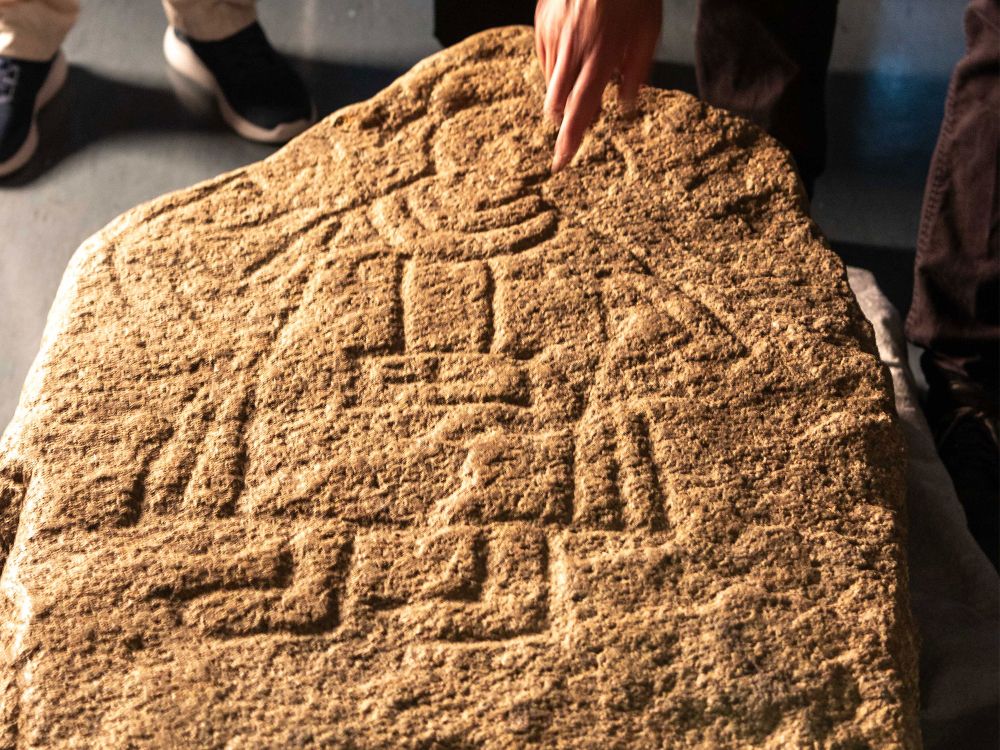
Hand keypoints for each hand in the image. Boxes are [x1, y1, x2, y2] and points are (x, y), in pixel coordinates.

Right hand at [535, 0, 661, 171]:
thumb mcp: (648, 31)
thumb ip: (637, 72)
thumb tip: (624, 106)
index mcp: (599, 56)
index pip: (579, 111)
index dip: (570, 140)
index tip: (560, 164)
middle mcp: (570, 49)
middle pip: (557, 103)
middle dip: (565, 121)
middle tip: (581, 125)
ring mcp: (552, 35)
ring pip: (552, 82)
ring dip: (565, 93)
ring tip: (589, 75)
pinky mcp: (541, 23)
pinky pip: (546, 57)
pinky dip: (559, 66)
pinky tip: (577, 52)